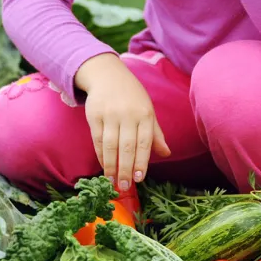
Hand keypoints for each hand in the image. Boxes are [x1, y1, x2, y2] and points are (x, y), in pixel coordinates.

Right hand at [76, 55, 170, 189]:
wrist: (107, 74)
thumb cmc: (132, 96)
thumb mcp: (148, 110)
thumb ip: (155, 134)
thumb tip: (166, 154)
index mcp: (145, 114)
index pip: (144, 142)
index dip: (142, 161)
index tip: (139, 178)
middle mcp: (128, 114)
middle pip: (127, 146)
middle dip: (126, 168)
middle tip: (125, 186)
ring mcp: (110, 114)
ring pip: (110, 145)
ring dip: (111, 165)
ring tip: (112, 181)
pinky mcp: (95, 115)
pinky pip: (97, 139)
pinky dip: (100, 155)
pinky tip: (104, 166)